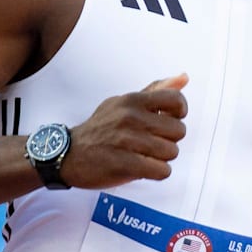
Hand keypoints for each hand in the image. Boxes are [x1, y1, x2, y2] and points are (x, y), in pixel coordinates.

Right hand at [61, 74, 188, 188]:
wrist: (68, 153)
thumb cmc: (100, 128)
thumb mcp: (123, 103)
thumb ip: (155, 91)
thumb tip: (183, 78)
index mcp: (132, 100)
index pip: (176, 101)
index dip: (179, 114)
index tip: (168, 121)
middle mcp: (130, 117)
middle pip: (178, 131)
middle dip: (169, 140)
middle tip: (151, 143)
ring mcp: (126, 140)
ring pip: (171, 152)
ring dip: (161, 159)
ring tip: (144, 156)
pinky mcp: (124, 163)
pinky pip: (161, 170)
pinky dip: (156, 173)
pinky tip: (144, 169)